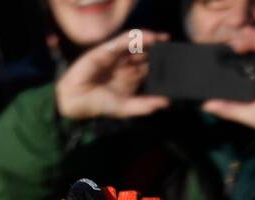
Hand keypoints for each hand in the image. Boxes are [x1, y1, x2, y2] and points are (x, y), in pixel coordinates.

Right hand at [55, 30, 170, 120]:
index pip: (152, 67)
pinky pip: (125, 40)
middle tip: (174, 47)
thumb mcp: (125, 108)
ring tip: (164, 39)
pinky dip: (137, 37)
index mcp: (133, 78)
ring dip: (151, 40)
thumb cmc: (99, 105)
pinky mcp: (108, 49)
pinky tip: (149, 38)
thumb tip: (166, 103)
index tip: (179, 62)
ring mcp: (118, 56)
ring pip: (138, 44)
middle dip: (160, 49)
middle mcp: (127, 65)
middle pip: (148, 53)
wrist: (76, 100)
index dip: (164, 64)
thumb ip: (144, 106)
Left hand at [201, 27, 254, 153]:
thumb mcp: (243, 112)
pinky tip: (252, 37)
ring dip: (250, 38)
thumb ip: (226, 107)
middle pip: (253, 46)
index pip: (245, 57)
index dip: (233, 50)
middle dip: (240, 41)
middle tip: (226, 40)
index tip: (219, 49)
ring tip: (237, 39)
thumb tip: (205, 105)